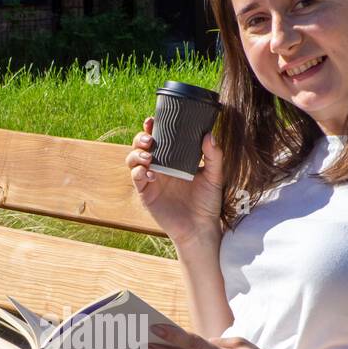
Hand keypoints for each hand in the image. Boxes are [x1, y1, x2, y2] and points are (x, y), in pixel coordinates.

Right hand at [125, 115, 223, 248]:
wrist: (201, 227)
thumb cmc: (207, 202)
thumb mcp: (214, 176)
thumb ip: (213, 156)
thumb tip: (209, 135)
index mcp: (174, 159)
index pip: (160, 138)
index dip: (152, 127)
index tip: (153, 120)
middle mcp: (160, 166)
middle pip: (141, 146)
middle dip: (141, 138)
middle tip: (150, 140)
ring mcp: (151, 179)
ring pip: (133, 159)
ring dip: (137, 154)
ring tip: (149, 157)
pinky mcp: (146, 193)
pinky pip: (136, 178)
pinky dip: (139, 172)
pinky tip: (151, 173)